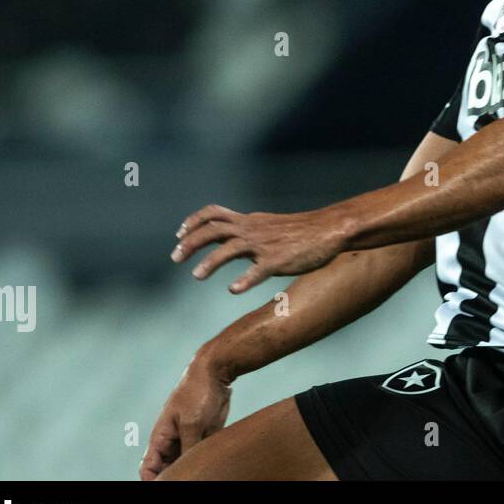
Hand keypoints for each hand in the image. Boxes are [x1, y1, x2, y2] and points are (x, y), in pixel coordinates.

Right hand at [139, 357, 231, 479]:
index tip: (165, 485)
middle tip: (190, 479)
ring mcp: (189, 440)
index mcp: (160, 438)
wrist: (216, 373)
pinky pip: (202, 456)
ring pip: (186, 465)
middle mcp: (172, 442)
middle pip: (167, 470)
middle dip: (175, 477)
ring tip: (201, 474)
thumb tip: (189, 470)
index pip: (147, 468)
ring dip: (192, 471)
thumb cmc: (197, 393)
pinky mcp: (205, 437)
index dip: (152, 481)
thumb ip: (189, 447)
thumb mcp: (192, 423)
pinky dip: (205, 463)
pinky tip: (213, 468)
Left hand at [170, 204, 345, 292]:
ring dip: (210, 262)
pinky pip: (257, 271)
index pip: (213, 214)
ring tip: (196, 275)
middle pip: (213, 231)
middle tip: (175, 258)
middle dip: (190, 243)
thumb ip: (248, 232)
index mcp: (249, 221)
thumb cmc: (301, 231)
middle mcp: (252, 230)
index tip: (179, 234)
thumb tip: (229, 240)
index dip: (193, 222)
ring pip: (229, 249)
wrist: (329, 229)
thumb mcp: (269, 225)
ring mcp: (265, 246)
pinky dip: (243, 280)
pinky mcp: (279, 261)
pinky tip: (233, 289)